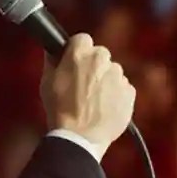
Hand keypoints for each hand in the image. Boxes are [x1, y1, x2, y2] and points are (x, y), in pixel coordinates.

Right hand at [41, 33, 135, 152]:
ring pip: (112, 72)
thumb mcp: (47, 82)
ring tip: (93, 102)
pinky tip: (104, 108)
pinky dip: (116, 95)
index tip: (75, 62)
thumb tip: (53, 49)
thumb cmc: (60, 111)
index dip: (78, 51)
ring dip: (105, 81)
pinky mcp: (129, 92)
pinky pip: (123, 88)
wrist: (80, 138)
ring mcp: (118, 76)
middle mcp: (102, 60)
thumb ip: (52, 61)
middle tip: (83, 86)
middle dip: (93, 66)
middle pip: (100, 55)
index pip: (82, 39)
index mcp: (80, 54)